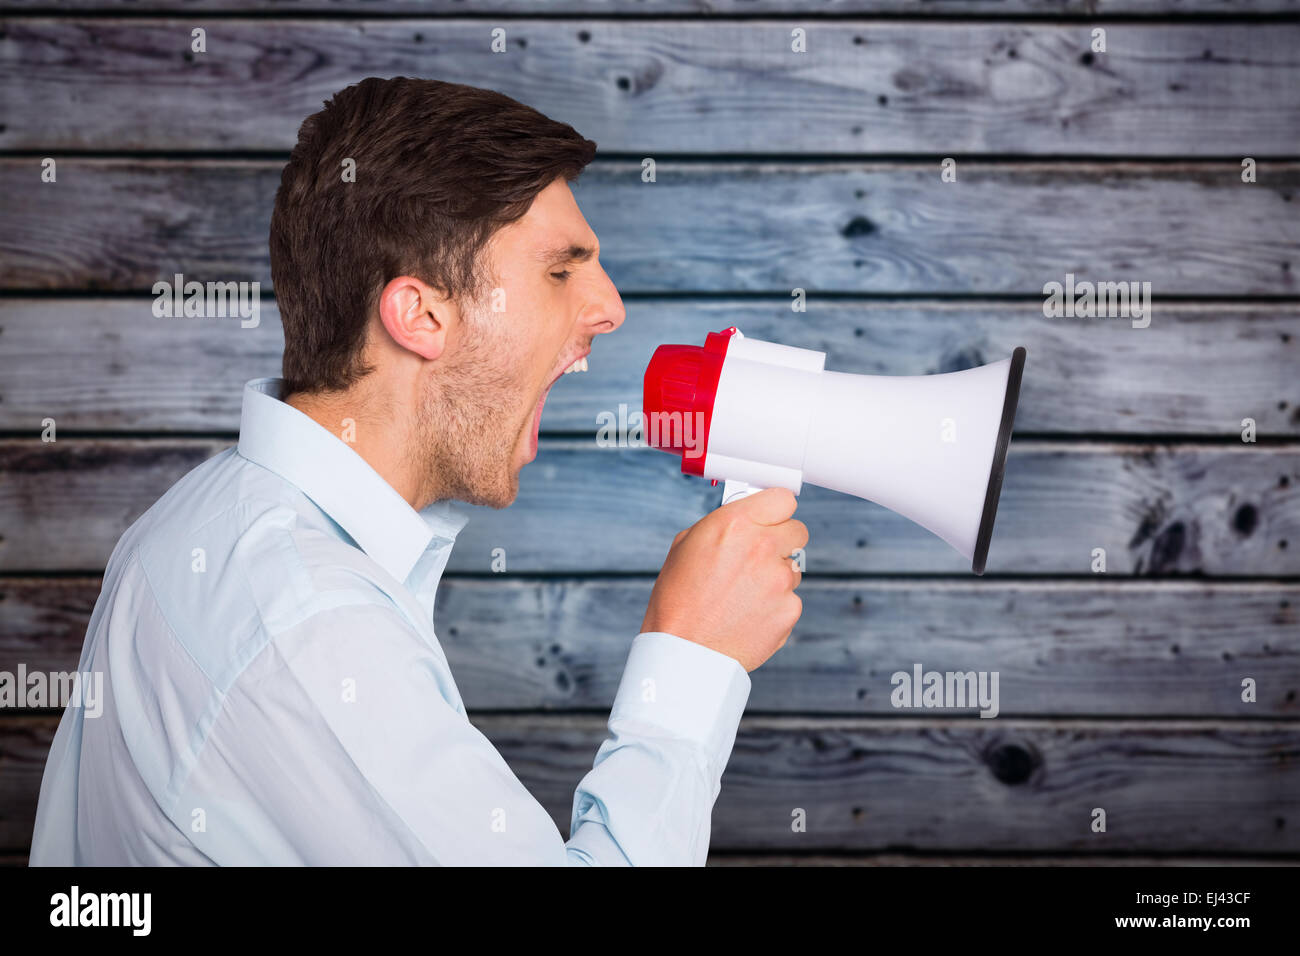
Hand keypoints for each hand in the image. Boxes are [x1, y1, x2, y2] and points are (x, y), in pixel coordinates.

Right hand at [641, 487, 806, 671]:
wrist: (683, 652)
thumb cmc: (677, 602)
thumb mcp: (686, 546)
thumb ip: (722, 526)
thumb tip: (743, 519)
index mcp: (735, 524)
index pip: (783, 499)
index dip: (776, 510)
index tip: (772, 517)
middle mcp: (762, 547)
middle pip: (798, 531)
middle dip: (781, 541)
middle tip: (760, 556)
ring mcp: (779, 580)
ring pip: (794, 568)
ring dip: (775, 576)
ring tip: (743, 594)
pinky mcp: (789, 610)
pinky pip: (790, 599)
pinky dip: (775, 606)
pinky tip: (748, 614)